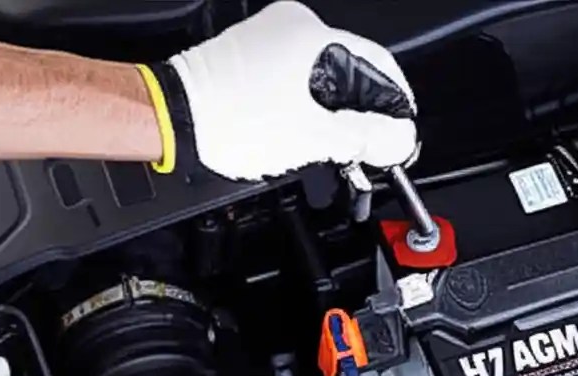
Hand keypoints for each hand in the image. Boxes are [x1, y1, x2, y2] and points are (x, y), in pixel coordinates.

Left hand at [146, 0, 416, 181]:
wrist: (174, 119)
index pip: (380, 62)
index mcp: (312, 35)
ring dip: (340, 109)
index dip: (398, 101)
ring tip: (343, 147)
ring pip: (328, 73)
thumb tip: (399, 137)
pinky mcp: (256, 53)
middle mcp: (293, 25)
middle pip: (354, 67)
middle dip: (367, 110)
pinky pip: (301, 74)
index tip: (403, 128)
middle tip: (374, 147)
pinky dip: (313, 102)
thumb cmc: (227, 120)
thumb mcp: (314, 136)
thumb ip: (366, 136)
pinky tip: (314, 132)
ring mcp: (272, 36)